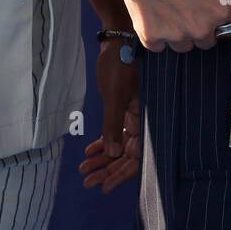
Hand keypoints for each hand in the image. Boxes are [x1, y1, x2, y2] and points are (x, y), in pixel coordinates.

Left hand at [79, 39, 139, 193]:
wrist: (116, 43)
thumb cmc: (119, 66)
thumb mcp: (115, 96)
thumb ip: (113, 124)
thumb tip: (112, 154)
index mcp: (145, 120)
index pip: (136, 157)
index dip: (121, 174)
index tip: (104, 186)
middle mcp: (141, 122)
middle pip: (125, 156)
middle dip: (107, 170)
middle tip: (87, 181)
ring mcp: (132, 117)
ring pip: (117, 146)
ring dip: (102, 159)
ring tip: (84, 170)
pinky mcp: (122, 110)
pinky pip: (114, 133)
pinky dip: (102, 143)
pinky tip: (89, 152)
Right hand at [82, 0, 230, 52]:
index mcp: (218, 13)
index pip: (226, 22)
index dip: (216, 7)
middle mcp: (198, 29)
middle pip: (205, 38)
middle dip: (199, 23)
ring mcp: (173, 35)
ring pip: (183, 44)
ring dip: (179, 31)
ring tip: (170, 4)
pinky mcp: (150, 36)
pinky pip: (159, 45)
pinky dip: (157, 32)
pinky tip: (155, 10)